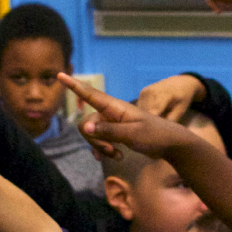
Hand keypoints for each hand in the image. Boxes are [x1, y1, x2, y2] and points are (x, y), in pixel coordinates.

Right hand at [61, 73, 198, 159]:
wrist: (171, 145)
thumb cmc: (155, 136)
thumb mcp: (132, 134)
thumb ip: (108, 131)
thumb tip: (85, 127)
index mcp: (115, 107)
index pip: (91, 94)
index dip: (74, 85)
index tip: (60, 75)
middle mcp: (112, 113)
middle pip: (87, 123)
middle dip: (94, 139)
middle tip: (110, 150)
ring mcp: (114, 123)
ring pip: (93, 134)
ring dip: (101, 147)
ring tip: (117, 155)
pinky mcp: (117, 134)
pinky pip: (101, 140)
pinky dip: (105, 150)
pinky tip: (117, 156)